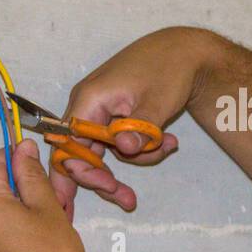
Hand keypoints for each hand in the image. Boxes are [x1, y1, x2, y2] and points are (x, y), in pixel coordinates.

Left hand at [0, 139, 124, 251]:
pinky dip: (14, 230)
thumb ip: (31, 175)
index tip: (31, 154)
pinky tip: (41, 238)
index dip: (12, 156)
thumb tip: (22, 150)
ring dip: (20, 209)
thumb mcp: (48, 208)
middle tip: (51, 191)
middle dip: (20, 186)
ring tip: (52, 217)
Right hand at [51, 26, 213, 218]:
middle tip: (130, 201)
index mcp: (89, 99)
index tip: (105, 190)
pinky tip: (168, 141)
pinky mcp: (113, 116)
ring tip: (169, 146)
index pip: (67, 145)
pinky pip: (118, 142)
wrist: (185, 51)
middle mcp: (86, 106)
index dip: (78, 174)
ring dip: (137, 158)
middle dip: (105, 179)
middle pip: (81, 155)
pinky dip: (141, 148)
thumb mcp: (158, 101)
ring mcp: (99, 112)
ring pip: (104, 152)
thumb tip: (124, 149)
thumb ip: (140, 129)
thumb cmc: (169, 69)